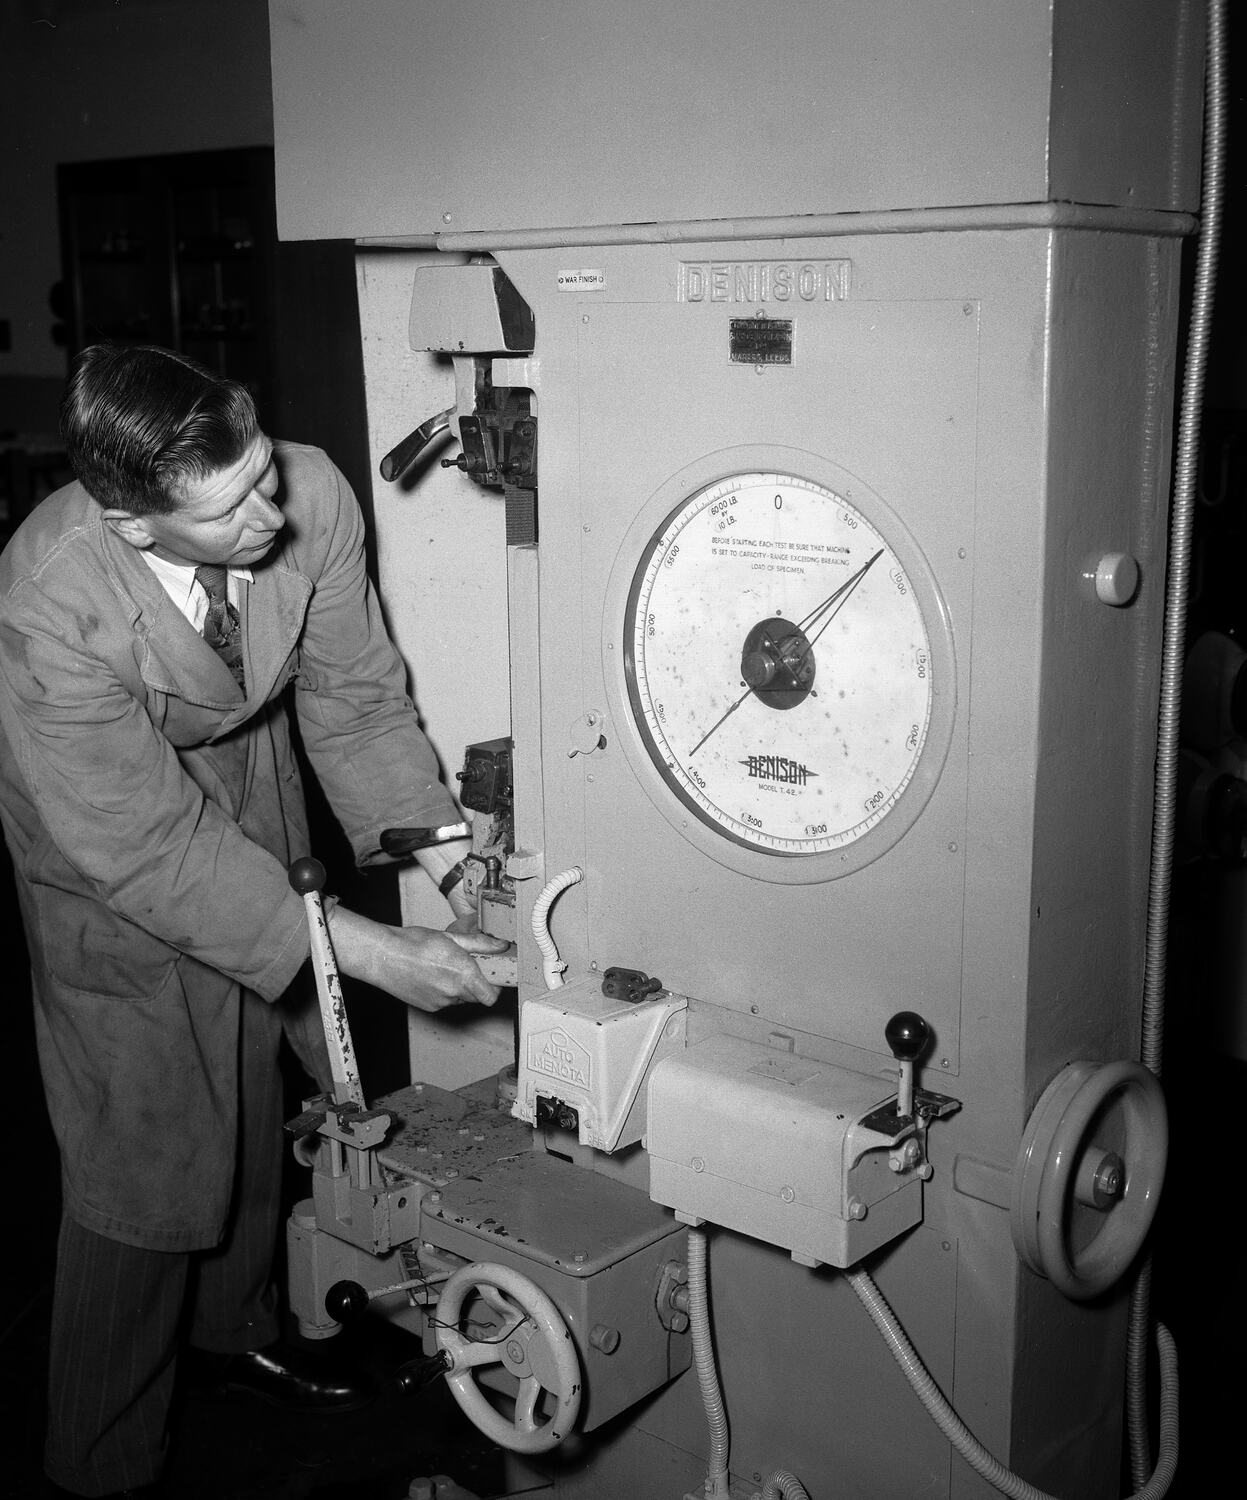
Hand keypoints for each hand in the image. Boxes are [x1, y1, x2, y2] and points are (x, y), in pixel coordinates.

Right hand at [331, 905, 507, 1010]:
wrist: (383, 956)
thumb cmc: (414, 943)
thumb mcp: (451, 938)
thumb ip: (480, 944)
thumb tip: (500, 945)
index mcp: (464, 974)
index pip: (491, 996)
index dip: (495, 987)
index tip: (492, 975)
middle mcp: (454, 993)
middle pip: (477, 997)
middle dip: (477, 983)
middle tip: (467, 966)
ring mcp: (440, 1003)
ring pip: (460, 999)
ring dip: (459, 987)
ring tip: (443, 968)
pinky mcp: (428, 1007)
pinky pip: (444, 1001)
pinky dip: (443, 992)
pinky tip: (431, 976)